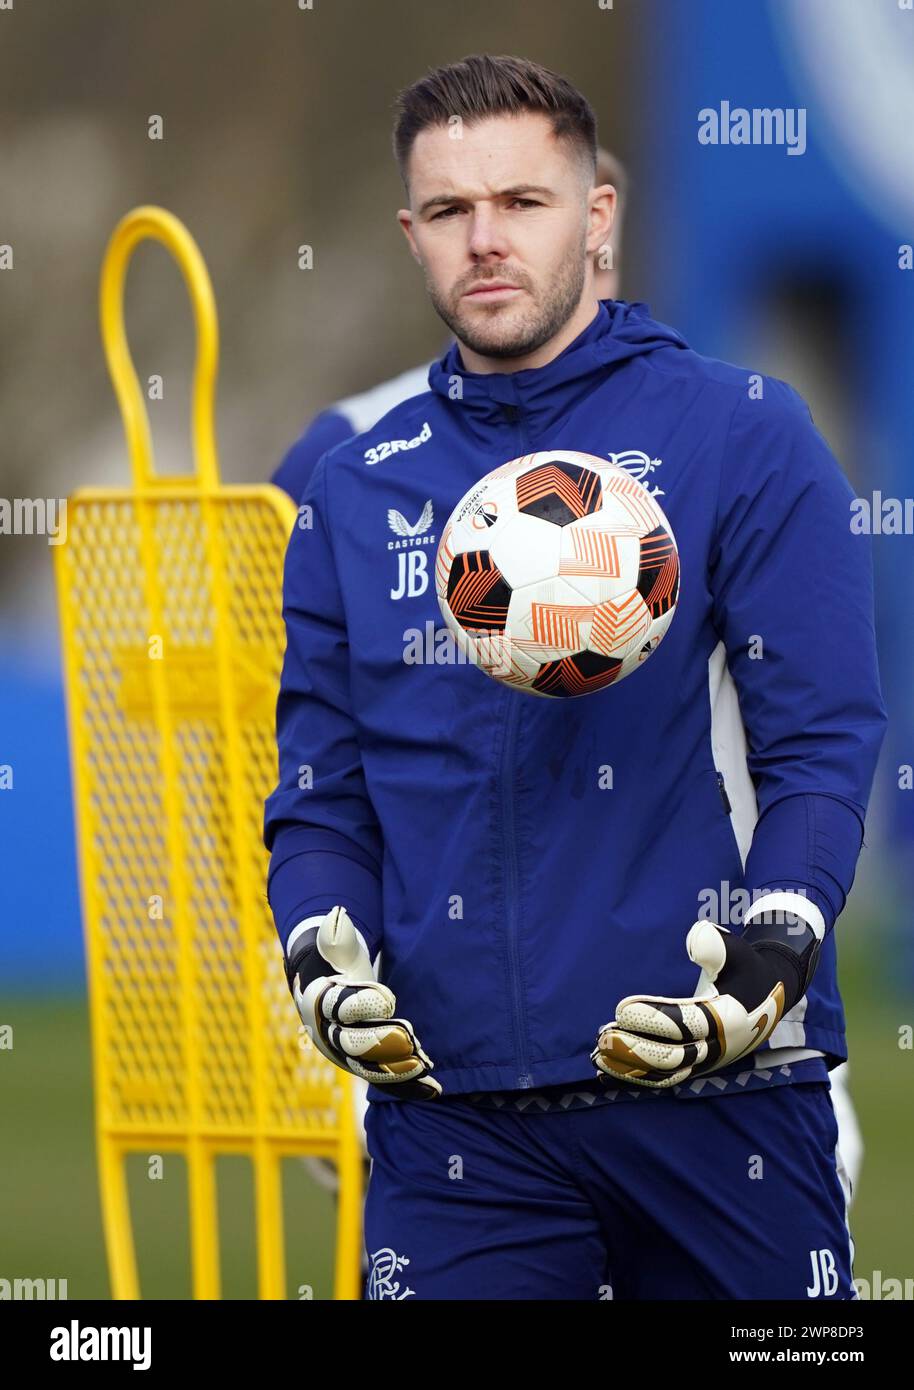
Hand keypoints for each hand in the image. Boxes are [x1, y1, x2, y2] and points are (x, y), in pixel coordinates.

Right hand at [288, 905, 441, 1098]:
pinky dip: (408, 1086)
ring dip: (397, 1069)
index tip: (389, 999)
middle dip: (382, 1044)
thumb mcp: (335, 942)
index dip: (363, 1004)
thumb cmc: (336, 958)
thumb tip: (336, 915)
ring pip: (370, 1068)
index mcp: (320, 1003)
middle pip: (353, 1045)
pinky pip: (386, 1079)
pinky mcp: (366, 1065)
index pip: (339, 1008)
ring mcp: (347, 1055)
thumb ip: (337, 933)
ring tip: (423, 1065)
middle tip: (410, 1041)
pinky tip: (433, 1089)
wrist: (329, 982)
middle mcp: (330, 1034)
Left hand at [591, 908, 820, 1088]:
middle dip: (635, 1050)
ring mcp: (707, 1061)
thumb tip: (697, 939)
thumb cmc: (744, 969)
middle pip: (674, 1057)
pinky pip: (664, 1078)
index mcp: (728, 1018)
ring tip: (599, 1055)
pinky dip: (636, 1080)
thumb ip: (718, 945)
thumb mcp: (737, 951)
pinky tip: (606, 1073)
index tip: (621, 1008)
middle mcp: (718, 1047)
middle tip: (603, 1036)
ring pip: (666, 1074)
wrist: (767, 997)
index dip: (652, 1018)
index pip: (686, 1023)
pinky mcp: (696, 1067)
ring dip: (631, 1069)